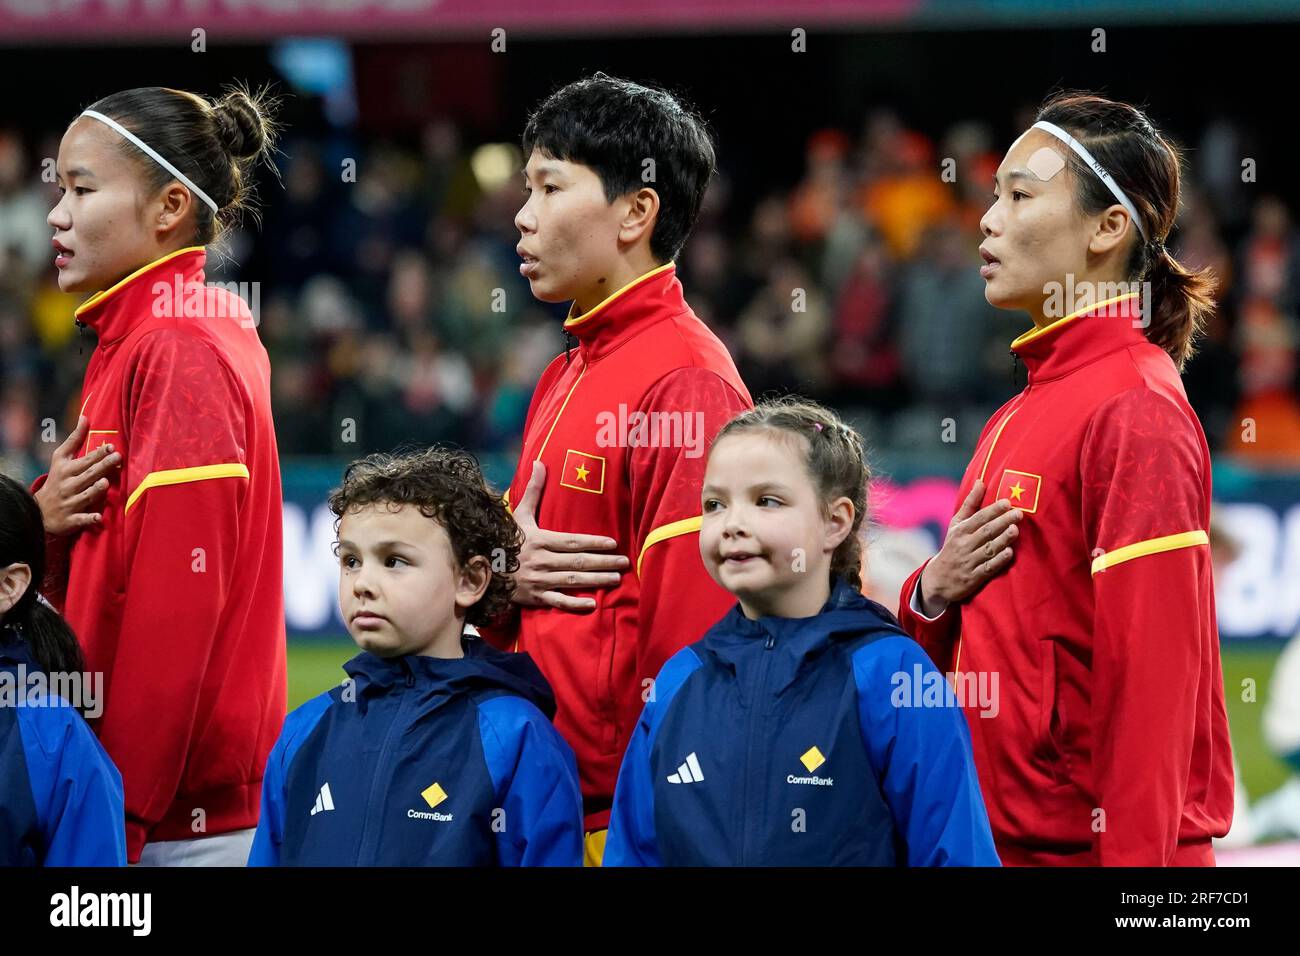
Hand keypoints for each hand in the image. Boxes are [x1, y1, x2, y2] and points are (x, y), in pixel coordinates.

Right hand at [33, 415, 121, 535]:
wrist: (40, 510)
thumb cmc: (58, 479)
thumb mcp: (61, 458)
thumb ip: (74, 439)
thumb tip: (85, 417)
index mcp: (67, 470)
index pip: (85, 460)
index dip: (98, 453)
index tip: (111, 446)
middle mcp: (69, 485)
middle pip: (88, 475)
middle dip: (102, 466)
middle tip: (117, 457)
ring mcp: (70, 503)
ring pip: (85, 496)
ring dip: (95, 490)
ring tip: (105, 482)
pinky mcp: (72, 519)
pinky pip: (82, 519)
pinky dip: (90, 518)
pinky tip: (99, 518)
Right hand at [508, 460, 629, 610]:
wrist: (483, 568)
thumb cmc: (507, 539)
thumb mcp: (519, 514)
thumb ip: (534, 491)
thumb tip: (540, 463)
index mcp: (540, 540)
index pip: (572, 541)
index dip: (593, 542)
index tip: (613, 543)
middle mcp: (542, 561)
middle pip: (577, 562)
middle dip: (603, 563)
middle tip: (624, 562)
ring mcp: (539, 581)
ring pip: (572, 581)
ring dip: (596, 580)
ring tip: (616, 579)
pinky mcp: (535, 597)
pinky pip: (557, 601)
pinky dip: (574, 604)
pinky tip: (593, 604)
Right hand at [918, 479, 1022, 616]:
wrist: (938, 579)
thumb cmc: (953, 546)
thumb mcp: (956, 525)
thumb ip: (970, 504)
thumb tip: (981, 481)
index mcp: (960, 531)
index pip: (978, 518)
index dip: (993, 510)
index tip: (1007, 502)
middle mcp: (964, 545)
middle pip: (985, 532)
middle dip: (1002, 522)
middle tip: (1019, 513)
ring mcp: (969, 562)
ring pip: (988, 549)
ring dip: (1002, 539)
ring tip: (1016, 529)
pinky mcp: (974, 578)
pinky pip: (988, 568)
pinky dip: (998, 560)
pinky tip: (1009, 553)